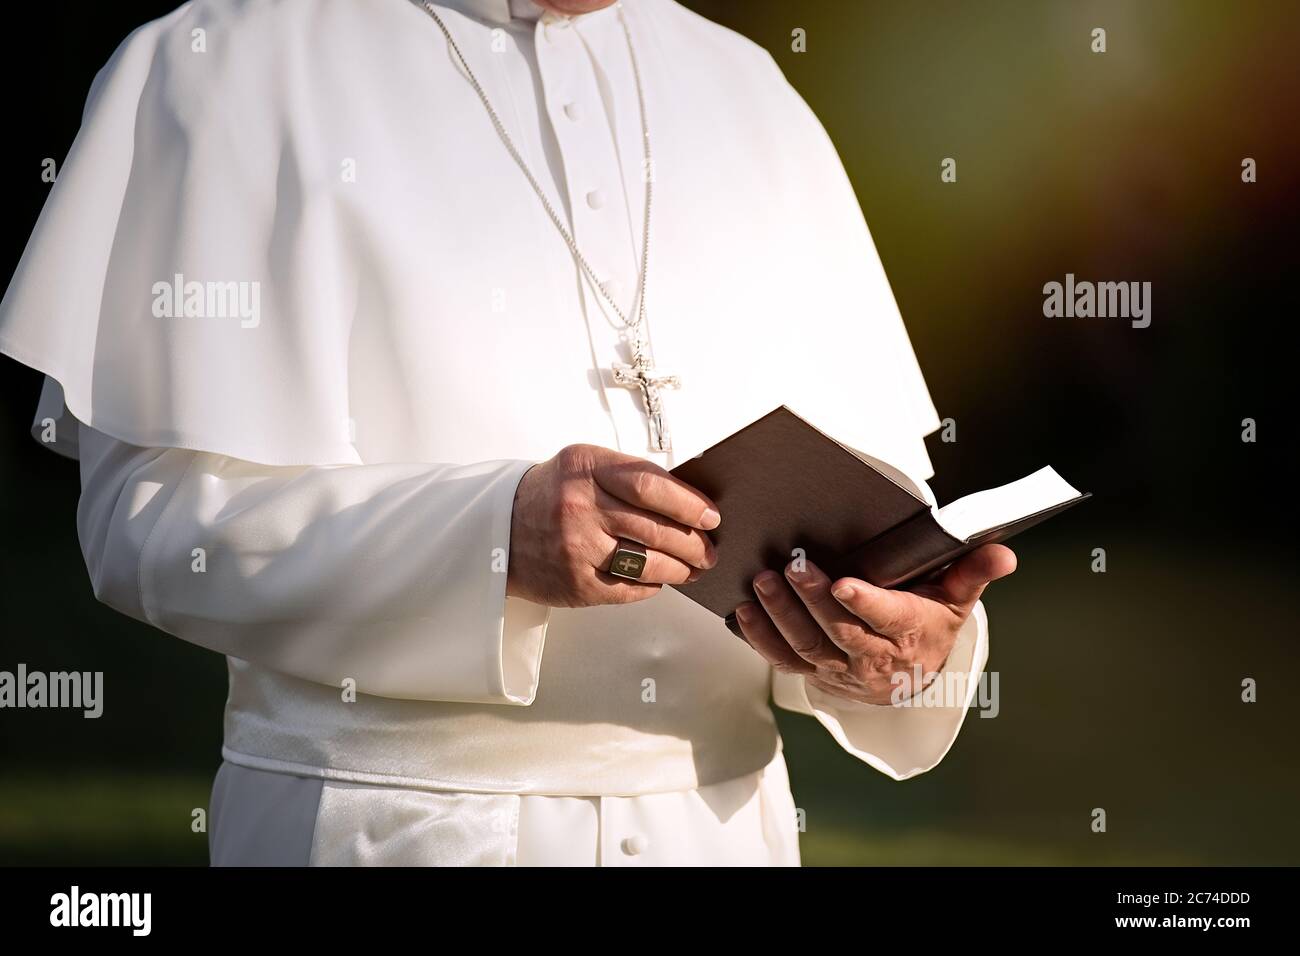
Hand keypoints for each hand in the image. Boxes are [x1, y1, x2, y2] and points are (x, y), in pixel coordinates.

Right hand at [507, 444, 720, 606]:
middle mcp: (579, 507)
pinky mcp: (575, 584)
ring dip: (680, 569)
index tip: (711, 516)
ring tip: (693, 568)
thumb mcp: (584, 466)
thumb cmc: (552, 495)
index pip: (650, 485)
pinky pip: (629, 588)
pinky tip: (659, 580)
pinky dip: (651, 585)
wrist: (500, 529)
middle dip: (693, 543)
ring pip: (647, 563)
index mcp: (586, 468)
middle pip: (655, 528)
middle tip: (709, 550)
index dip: (689, 504)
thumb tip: (688, 501)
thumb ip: (628, 476)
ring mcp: (576, 548)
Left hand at [734, 544, 1015, 704]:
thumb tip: (1004, 552)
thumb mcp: (957, 599)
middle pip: (837, 631)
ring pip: (805, 646)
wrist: (910, 676)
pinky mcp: (813, 672)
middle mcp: (871, 658)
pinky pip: (783, 659)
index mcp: (908, 635)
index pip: (886, 620)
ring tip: (763, 581)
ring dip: (780, 615)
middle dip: (812, 599)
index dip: (864, 605)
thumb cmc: (930, 625)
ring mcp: (838, 670)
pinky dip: (760, 638)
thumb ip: (975, 572)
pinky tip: (742, 612)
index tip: (844, 584)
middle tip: (792, 565)